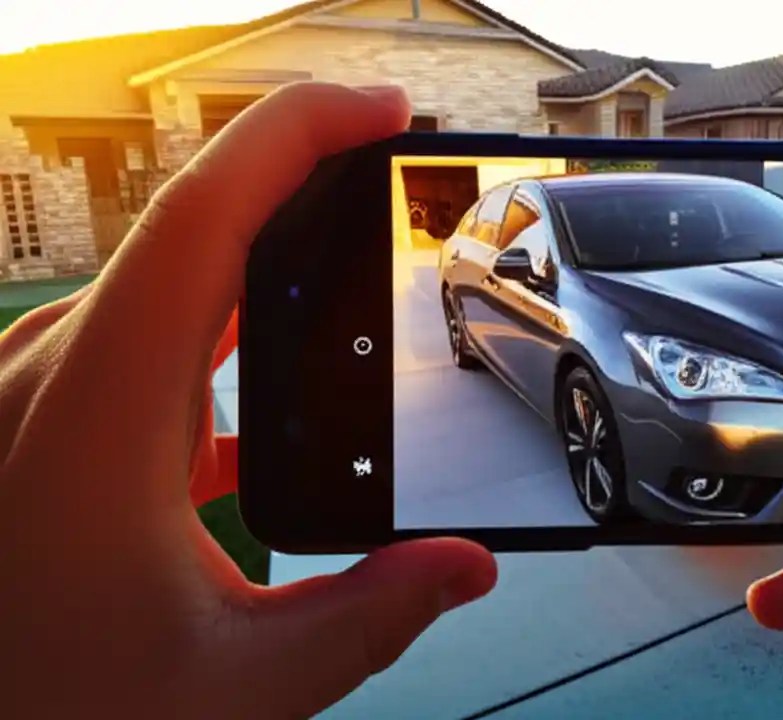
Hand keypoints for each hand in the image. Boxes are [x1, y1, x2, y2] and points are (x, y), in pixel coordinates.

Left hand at [0, 83, 496, 717]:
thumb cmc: (46, 710)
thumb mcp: (232, 689)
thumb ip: (366, 622)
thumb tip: (463, 566)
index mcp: (94, 419)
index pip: (202, 223)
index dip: (297, 140)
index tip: (379, 114)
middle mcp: (52, 380)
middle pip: (191, 230)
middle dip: (302, 182)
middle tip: (390, 169)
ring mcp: (36, 393)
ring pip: (163, 281)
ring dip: (261, 261)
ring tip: (344, 267)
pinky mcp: (42, 421)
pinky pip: (139, 340)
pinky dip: (215, 336)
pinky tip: (255, 404)